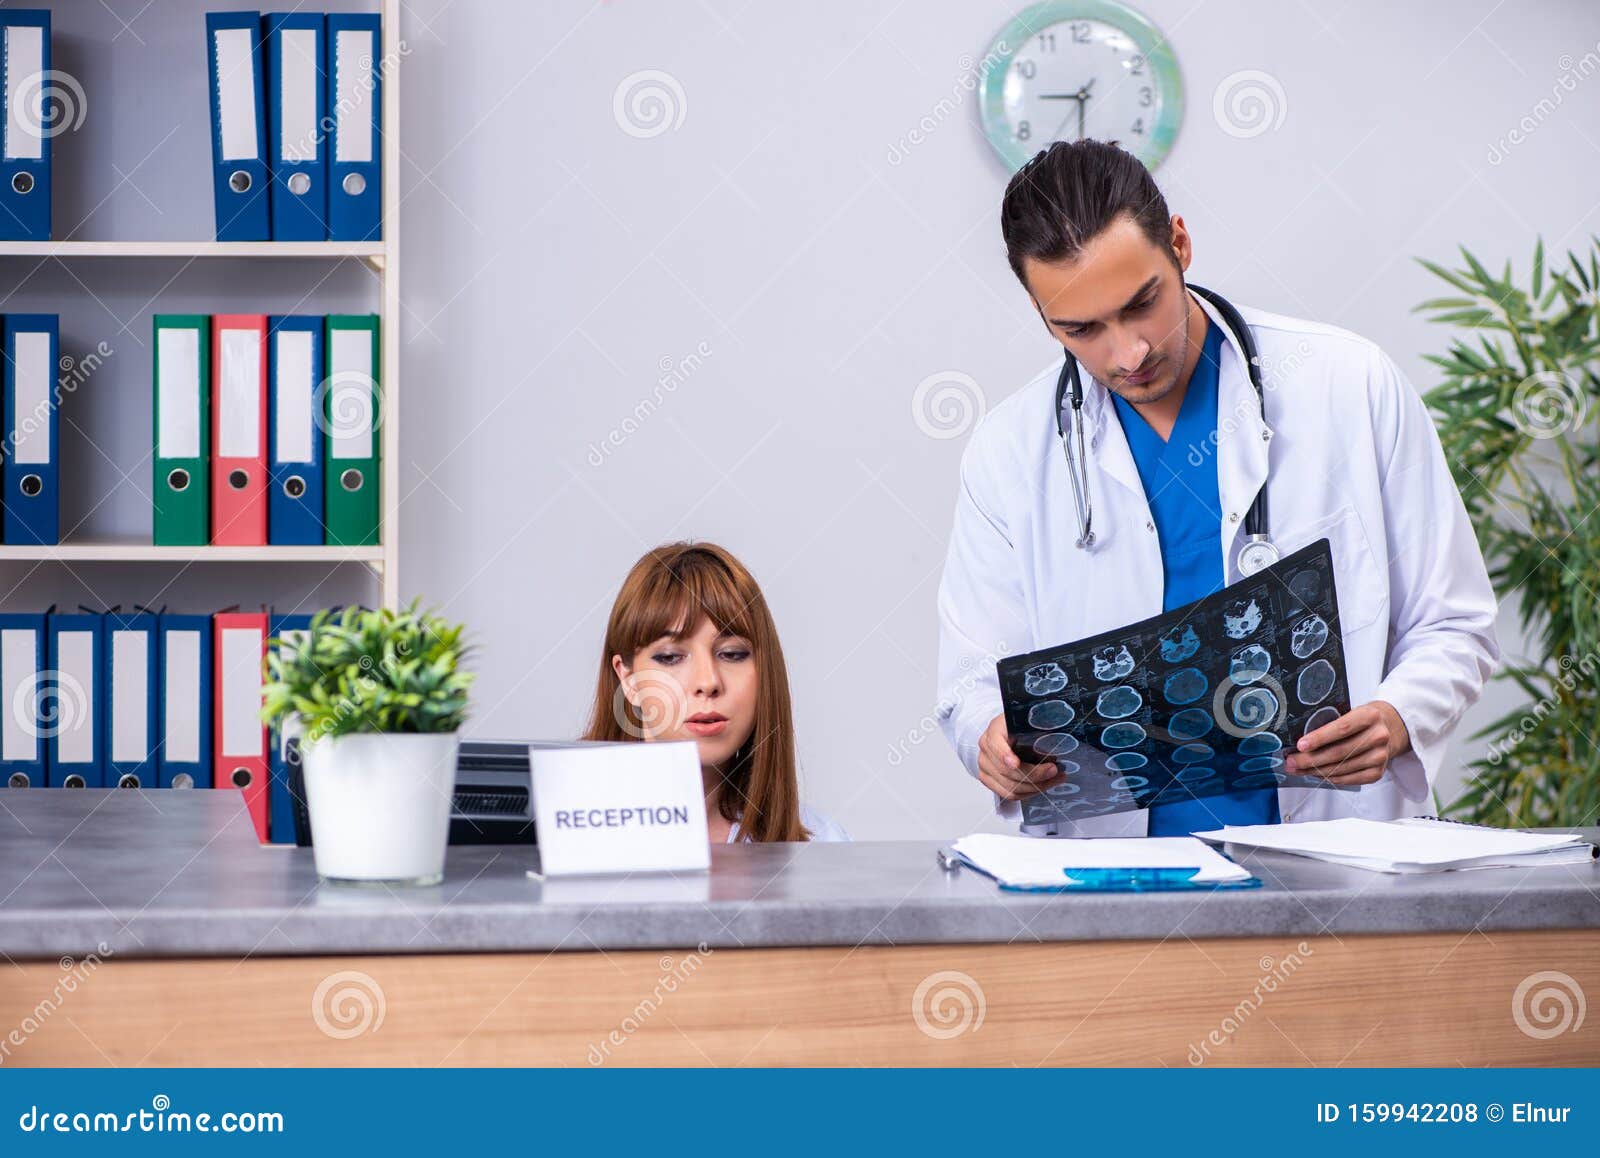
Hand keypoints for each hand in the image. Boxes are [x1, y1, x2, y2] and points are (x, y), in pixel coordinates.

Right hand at [977, 714, 1065, 799]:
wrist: (1010, 733)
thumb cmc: (1022, 727)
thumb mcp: (1032, 722)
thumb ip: (1041, 729)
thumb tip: (1057, 744)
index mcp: (995, 729)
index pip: (995, 744)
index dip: (1004, 755)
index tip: (1016, 763)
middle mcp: (986, 747)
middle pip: (1006, 770)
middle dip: (1034, 774)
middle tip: (1054, 770)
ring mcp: (985, 765)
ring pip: (1010, 786)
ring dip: (1036, 786)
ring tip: (1054, 779)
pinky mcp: (988, 779)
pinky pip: (1009, 794)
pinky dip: (1028, 793)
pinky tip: (1042, 785)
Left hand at [1286, 700, 1410, 785]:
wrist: (1391, 728)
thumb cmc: (1363, 719)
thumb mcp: (1351, 710)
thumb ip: (1331, 721)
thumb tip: (1300, 740)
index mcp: (1369, 716)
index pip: (1342, 728)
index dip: (1320, 738)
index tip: (1300, 745)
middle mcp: (1378, 736)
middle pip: (1339, 752)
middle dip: (1310, 759)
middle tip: (1291, 761)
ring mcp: (1380, 756)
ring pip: (1341, 768)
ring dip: (1315, 771)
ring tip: (1297, 769)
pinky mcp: (1378, 772)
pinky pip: (1349, 779)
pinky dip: (1330, 778)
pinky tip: (1315, 774)